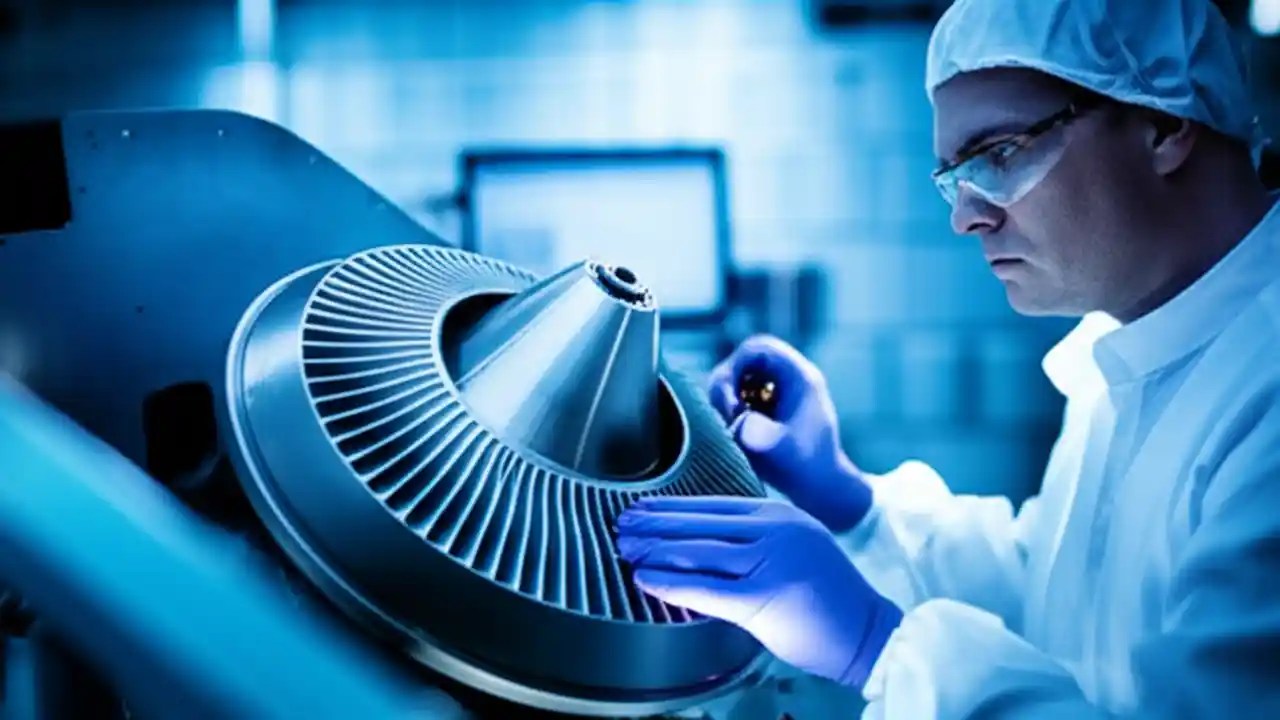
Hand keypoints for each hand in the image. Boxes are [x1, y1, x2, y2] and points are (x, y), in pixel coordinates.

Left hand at [616, 496, 900, 688]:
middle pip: (700, 523)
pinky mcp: (765, 597)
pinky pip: (706, 589)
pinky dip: (671, 584)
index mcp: (780, 514)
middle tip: (620, 524)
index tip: (642, 507)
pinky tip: (646, 581)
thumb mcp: (795, 547)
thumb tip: (700, 540)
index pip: (713, 504)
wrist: (868, 630)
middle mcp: (774, 530)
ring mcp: (770, 561)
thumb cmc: (828, 596)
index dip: (672, 506)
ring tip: (625, 549)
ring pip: (698, 551)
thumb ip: (756, 538)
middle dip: (655, 524)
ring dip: (655, 550)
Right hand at [707, 335, 870, 531]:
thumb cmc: (809, 470)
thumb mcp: (784, 452)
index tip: (729, 401)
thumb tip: (740, 421)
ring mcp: (779, 395)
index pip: (757, 349)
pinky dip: (731, 414)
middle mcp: (789, 380)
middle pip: (743, 363)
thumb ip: (762, 435)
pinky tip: (737, 436)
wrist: (824, 491)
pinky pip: (740, 400)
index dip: (734, 368)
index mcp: (800, 378)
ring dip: (726, 402)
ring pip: (738, 382)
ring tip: (732, 429)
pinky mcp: (770, 412)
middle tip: (727, 417)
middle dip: (726, 387)